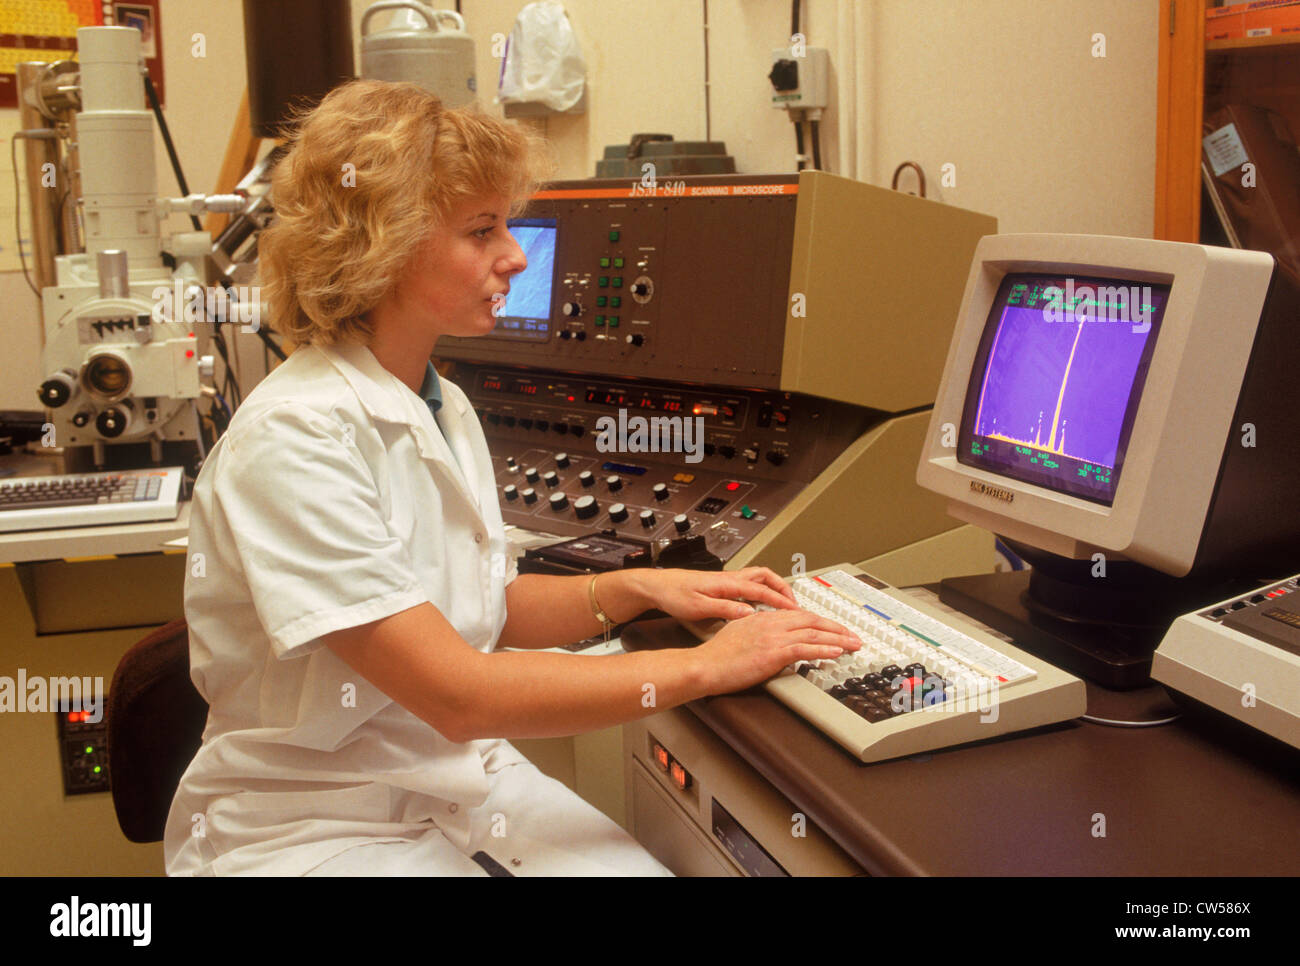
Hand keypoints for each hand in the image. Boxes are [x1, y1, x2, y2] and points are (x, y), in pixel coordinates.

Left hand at [637, 566, 799, 622]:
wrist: (656, 585)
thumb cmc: (673, 594)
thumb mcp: (699, 607)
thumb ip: (725, 610)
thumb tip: (748, 614)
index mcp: (727, 583)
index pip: (762, 590)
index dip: (780, 601)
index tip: (795, 611)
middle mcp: (729, 578)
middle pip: (766, 576)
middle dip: (783, 588)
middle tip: (794, 604)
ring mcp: (726, 580)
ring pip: (758, 577)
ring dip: (773, 587)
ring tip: (782, 602)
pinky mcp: (721, 584)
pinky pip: (749, 584)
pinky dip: (761, 590)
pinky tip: (760, 603)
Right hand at [692, 608, 861, 696]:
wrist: (705, 665)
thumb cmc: (716, 655)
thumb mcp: (738, 633)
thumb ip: (756, 631)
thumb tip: (769, 639)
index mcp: (763, 617)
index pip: (800, 615)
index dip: (821, 621)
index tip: (834, 628)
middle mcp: (771, 622)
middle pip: (812, 620)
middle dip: (836, 627)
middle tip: (853, 635)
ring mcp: (773, 637)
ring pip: (814, 632)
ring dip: (838, 638)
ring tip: (853, 644)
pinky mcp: (773, 652)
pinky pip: (805, 648)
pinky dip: (824, 649)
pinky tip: (835, 652)